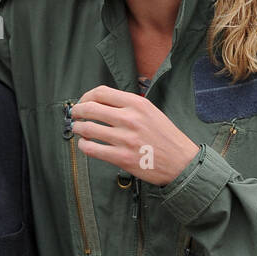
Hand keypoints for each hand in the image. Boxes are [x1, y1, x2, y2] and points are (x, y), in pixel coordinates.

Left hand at [72, 86, 198, 184]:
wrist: (181, 162)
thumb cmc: (166, 137)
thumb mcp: (151, 112)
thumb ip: (129, 106)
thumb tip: (102, 103)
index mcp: (137, 104)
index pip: (101, 93)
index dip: (86, 96)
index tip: (83, 101)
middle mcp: (130, 119)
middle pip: (91, 108)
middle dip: (77, 111)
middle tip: (74, 115)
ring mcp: (125, 139)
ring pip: (88, 129)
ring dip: (78, 128)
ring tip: (77, 129)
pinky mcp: (122, 158)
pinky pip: (93, 149)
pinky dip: (84, 145)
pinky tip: (85, 144)